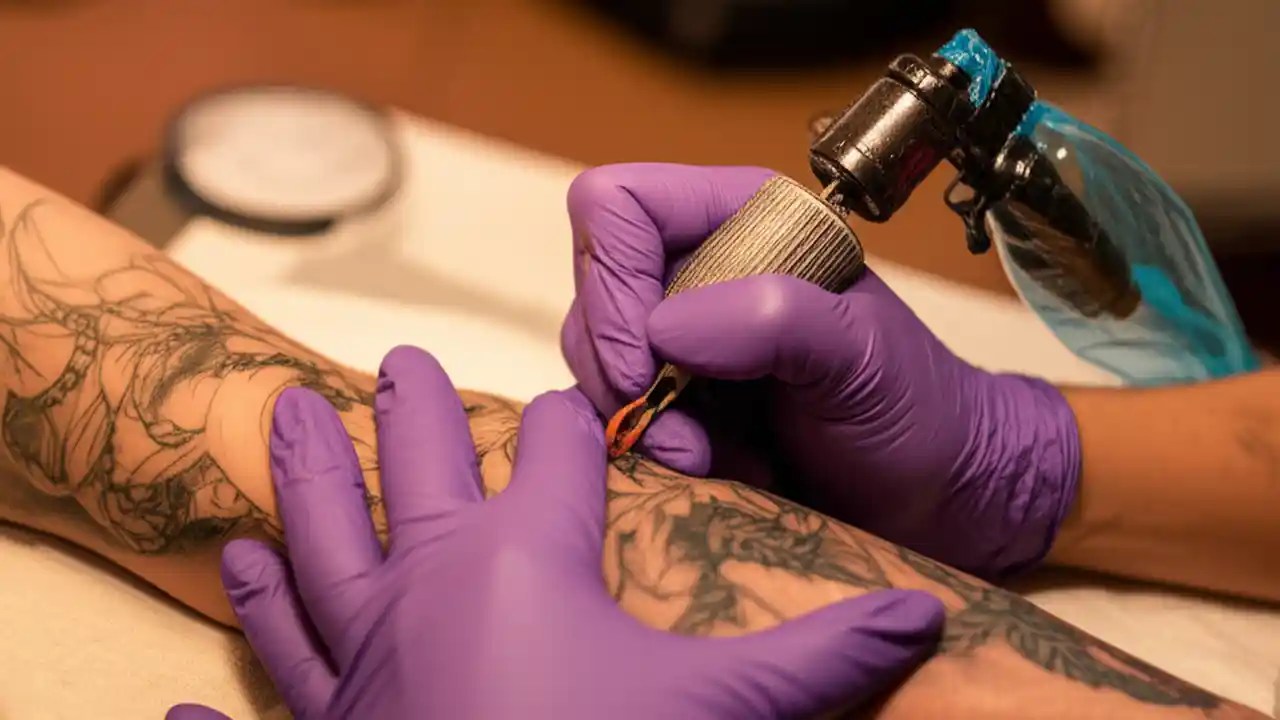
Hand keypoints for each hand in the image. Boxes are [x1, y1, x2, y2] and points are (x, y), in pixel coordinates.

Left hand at [171, 345, 942, 718]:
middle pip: (411, 465)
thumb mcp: (720, 713)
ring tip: (278, 424)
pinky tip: (185, 687)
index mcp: (523, 557)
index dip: (562, 425)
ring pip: (314, 547)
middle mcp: (426, 584)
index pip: (549, 452)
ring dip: (297, 488)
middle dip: (410, 407)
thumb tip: (924, 614)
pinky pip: (267, 690)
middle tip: (399, 355)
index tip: (560, 408)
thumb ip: (816, 656)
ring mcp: (356, 660)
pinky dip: (228, 688)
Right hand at [562, 163, 1082, 578]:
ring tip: (715, 457)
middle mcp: (697, 269)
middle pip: (592, 289)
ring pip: (592, 359)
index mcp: (741, 219)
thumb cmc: (916, 411)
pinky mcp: (673, 399)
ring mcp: (679, 338)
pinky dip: (653, 452)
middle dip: (625, 374)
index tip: (648, 365)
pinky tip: (716, 469)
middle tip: (691, 439)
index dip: (613, 280)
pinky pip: (613, 414)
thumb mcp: (860, 356)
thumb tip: (665, 327)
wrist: (934, 493)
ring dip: (644, 423)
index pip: (619, 205)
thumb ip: (775, 319)